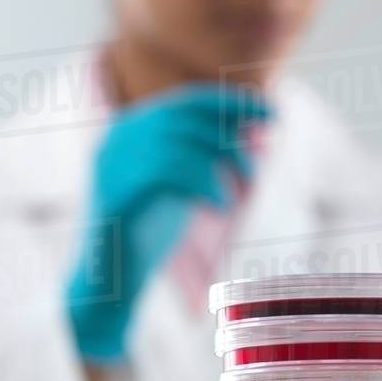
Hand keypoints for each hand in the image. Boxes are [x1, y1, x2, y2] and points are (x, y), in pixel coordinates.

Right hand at [66, 85, 268, 363]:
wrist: (109, 279)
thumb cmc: (148, 232)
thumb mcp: (184, 186)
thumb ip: (210, 158)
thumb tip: (258, 136)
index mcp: (130, 131)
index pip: (185, 101)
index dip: (230, 103)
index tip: (272, 112)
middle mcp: (116, 140)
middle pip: (182, 114)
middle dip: (231, 125)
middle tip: (266, 147)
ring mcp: (111, 166)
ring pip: (178, 142)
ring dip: (223, 157)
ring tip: (247, 184)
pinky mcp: (114, 194)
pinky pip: (166, 173)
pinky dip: (204, 184)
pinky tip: (221, 205)